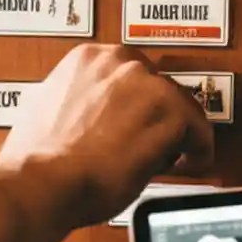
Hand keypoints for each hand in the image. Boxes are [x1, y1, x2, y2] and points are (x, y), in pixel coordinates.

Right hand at [0, 43, 214, 241]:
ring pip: (182, 108)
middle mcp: (120, 62)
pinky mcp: (170, 112)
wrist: (44, 183)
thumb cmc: (40, 161)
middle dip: (158, 121)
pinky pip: (201, 133)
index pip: (132, 76)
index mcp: (88, 58)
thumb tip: (84, 115)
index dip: (138, 106)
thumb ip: (73, 102)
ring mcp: (147, 84)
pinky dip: (197, 154)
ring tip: (163, 163)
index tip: (138, 125)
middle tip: (151, 148)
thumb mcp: (45, 111)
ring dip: (176, 137)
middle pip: (161, 90)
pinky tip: (183, 169)